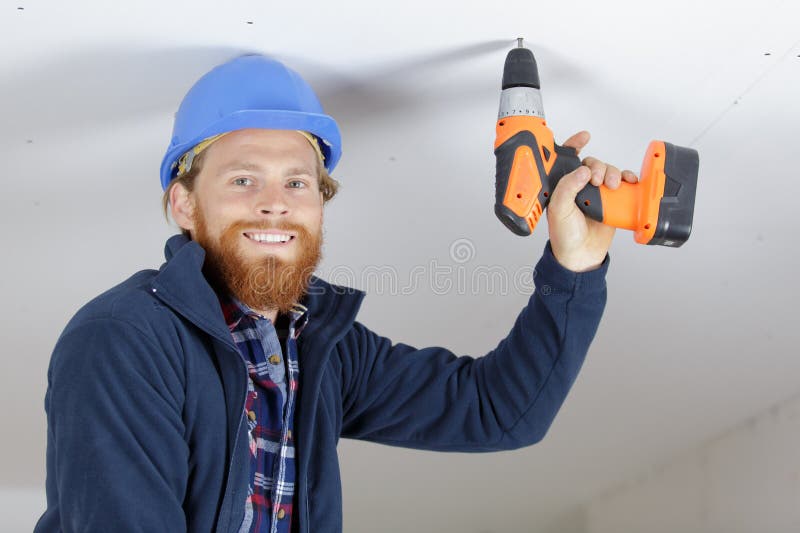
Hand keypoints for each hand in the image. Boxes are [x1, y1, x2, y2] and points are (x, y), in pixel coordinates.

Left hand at [547, 131, 637, 271]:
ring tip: (611, 185)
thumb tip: (583, 171)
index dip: (574, 144)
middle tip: (597, 180)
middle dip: (598, 165)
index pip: (567, 159)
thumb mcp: (559, 209)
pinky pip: (622, 186)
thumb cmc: (564, 235)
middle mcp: (580, 187)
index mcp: (563, 186)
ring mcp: (596, 194)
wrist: (581, 256)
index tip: (584, 137)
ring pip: (609, 172)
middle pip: (593, 163)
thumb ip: (567, 188)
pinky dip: (627, 180)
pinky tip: (629, 182)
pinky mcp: (611, 202)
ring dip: (613, 173)